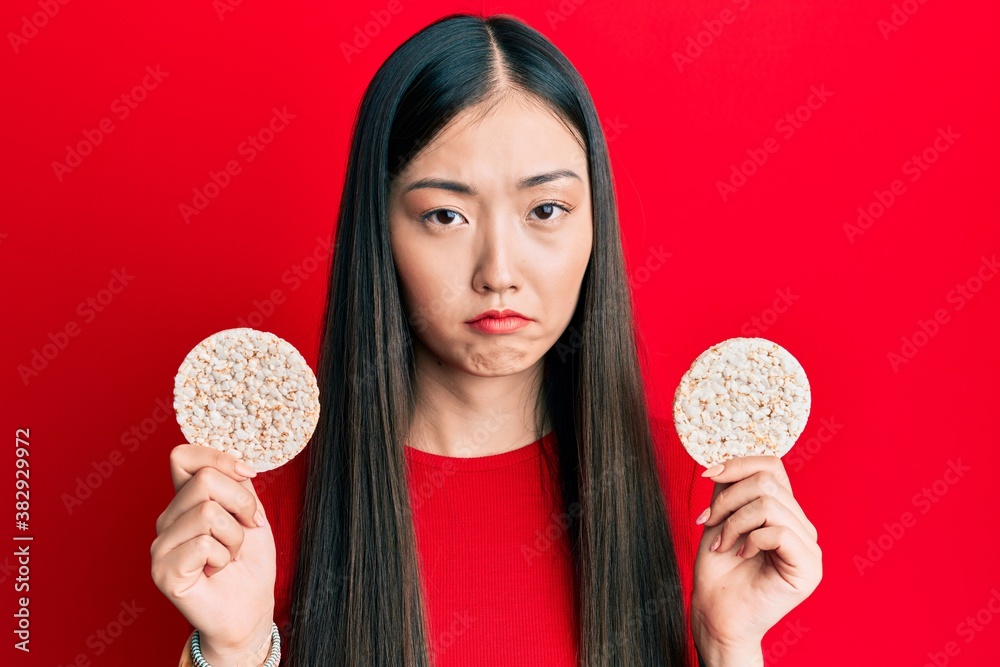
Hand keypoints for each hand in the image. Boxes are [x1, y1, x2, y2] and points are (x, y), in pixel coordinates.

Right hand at [150, 445, 276, 665]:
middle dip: (242, 503)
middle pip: (205, 480)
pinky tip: (217, 571)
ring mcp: (161, 545)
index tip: (248, 476)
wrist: (251, 607)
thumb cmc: (250, 563)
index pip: (183, 456)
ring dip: (235, 536)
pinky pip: (203, 544)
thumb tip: (235, 463)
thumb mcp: (250, 513)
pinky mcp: (163, 571)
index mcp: (185, 501)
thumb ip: (237, 485)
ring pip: (208, 512)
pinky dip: (223, 557)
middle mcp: (167, 519)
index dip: (219, 458)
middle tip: (248, 529)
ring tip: (229, 555)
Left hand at [690, 455, 821, 657]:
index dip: (738, 465)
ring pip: (770, 504)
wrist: (717, 615)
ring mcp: (809, 547)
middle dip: (728, 499)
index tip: (706, 476)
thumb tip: (727, 461)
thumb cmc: (718, 572)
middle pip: (768, 481)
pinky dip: (750, 539)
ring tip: (722, 544)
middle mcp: (802, 526)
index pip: (772, 466)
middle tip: (709, 523)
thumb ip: (730, 490)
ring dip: (734, 522)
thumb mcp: (720, 519)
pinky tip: (740, 555)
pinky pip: (779, 532)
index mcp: (785, 512)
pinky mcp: (809, 568)